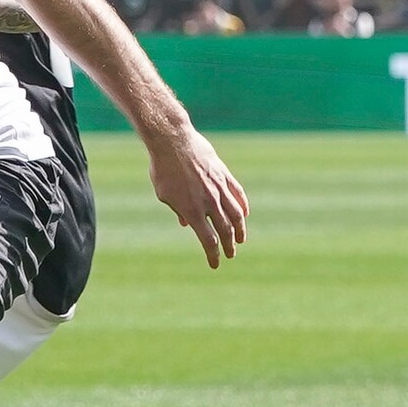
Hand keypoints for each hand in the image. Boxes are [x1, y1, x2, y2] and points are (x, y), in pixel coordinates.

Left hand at [147, 125, 248, 267]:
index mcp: (192, 210)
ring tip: (240, 239)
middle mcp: (209, 202)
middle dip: (228, 246)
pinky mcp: (225, 175)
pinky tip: (244, 214)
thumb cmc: (162, 169)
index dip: (213, 255)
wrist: (173, 142)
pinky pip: (238, 194)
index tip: (215, 264)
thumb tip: (187, 224)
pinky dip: (243, 206)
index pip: (207, 240)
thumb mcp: (165, 194)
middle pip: (225, 230)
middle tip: (230, 254)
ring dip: (240, 229)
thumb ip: (178, 210)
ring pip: (236, 214)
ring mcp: (219, 188)